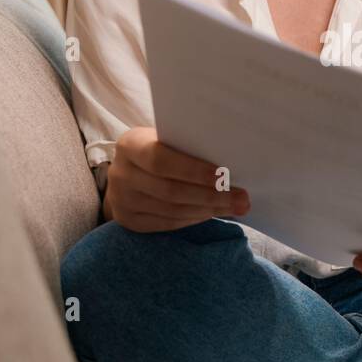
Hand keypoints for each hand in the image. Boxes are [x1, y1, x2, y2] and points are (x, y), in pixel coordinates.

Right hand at [103, 127, 249, 231]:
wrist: (128, 168)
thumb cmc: (159, 147)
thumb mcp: (165, 138)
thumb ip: (187, 145)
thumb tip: (232, 161)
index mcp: (130, 145)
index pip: (161, 161)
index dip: (194, 171)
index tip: (225, 176)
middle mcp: (120, 174)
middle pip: (170, 191)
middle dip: (210, 196)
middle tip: (242, 198)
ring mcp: (121, 200)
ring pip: (171, 210)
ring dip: (207, 210)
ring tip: (234, 207)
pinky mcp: (128, 220)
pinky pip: (167, 224)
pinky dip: (193, 219)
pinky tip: (211, 213)